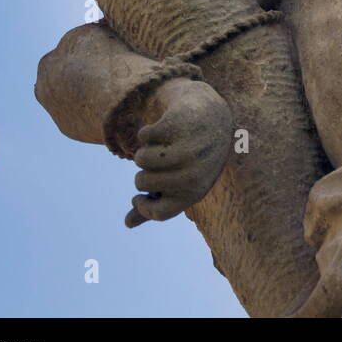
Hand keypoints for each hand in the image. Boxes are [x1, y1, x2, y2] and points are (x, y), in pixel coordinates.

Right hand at [124, 78, 233, 227]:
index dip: (143, 207)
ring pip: (140, 159)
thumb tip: (128, 223)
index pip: (159, 212)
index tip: (139, 197)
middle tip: (161, 162)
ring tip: (164, 146)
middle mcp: (193, 174)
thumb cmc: (195, 157)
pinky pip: (143, 135)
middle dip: (144, 173)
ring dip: (146, 151)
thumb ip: (156, 203)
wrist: (214, 117)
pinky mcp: (177, 126)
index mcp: (196, 191)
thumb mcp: (181, 182)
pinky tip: (167, 128)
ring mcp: (186, 149)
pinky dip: (148, 131)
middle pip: (142, 182)